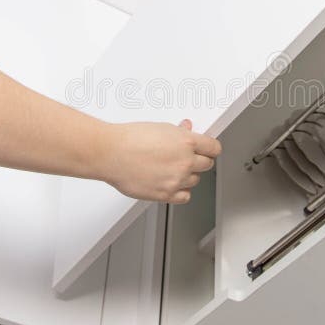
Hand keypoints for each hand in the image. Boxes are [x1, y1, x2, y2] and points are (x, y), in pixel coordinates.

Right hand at [101, 119, 220, 203]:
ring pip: (195, 180)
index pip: (213, 148)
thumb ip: (178, 132)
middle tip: (188, 158)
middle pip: (207, 164)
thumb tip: (186, 129)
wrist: (111, 154)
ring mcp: (177, 179)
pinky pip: (185, 196)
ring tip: (172, 169)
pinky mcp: (166, 194)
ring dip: (188, 176)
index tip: (208, 149)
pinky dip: (180, 191)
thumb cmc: (130, 139)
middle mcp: (185, 162)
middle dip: (199, 160)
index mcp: (186, 142)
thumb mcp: (160, 128)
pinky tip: (172, 183)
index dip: (211, 148)